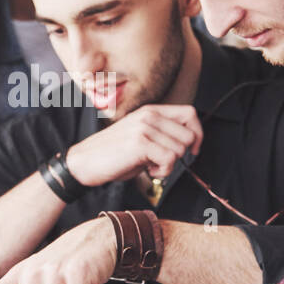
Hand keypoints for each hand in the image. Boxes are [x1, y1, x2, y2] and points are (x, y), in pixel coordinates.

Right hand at [65, 104, 202, 186]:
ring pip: (180, 150)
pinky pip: (169, 160)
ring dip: (169, 166)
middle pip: (189, 135)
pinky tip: (147, 170)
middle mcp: (149, 115)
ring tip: (150, 166)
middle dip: (181, 155)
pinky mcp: (140, 143)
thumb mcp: (141, 137)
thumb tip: (191, 142)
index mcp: (151, 111)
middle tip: (161, 162)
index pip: (190, 114)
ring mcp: (144, 127)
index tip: (193, 150)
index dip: (198, 133)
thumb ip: (162, 134)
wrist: (85, 162)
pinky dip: (162, 171)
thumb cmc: (114, 155)